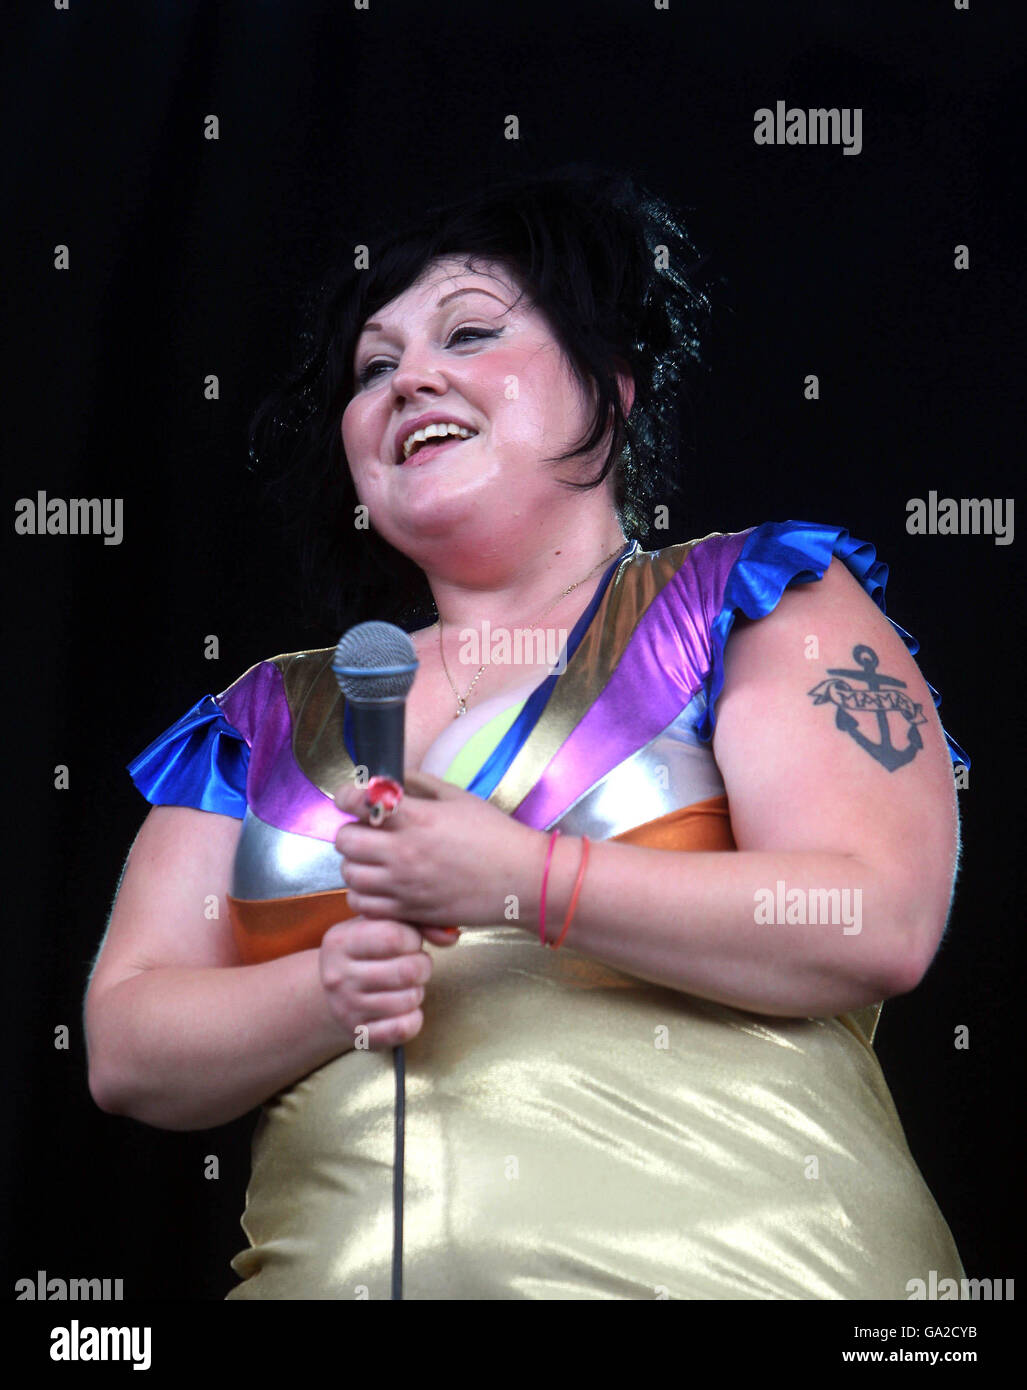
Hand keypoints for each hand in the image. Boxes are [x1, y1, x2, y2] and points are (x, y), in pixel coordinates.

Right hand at [318, 915, 456, 1051]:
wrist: (334, 992)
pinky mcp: (359, 1035)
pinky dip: (413, 1019)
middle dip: (422, 967)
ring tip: (405, 986)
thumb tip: (451, 935)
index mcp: (340, 941)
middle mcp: (337, 976)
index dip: (413, 939)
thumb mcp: (381, 924)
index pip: (394, 936)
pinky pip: (403, 1029)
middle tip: (415, 966)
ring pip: (409, 1000)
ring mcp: (346, 1009)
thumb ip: (416, 920)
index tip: (409, 943)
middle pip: (407, 971)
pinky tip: (404, 1010)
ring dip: (417, 992)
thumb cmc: (368, 950)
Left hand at [334, 770, 543, 927]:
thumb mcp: (458, 798)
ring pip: (350, 876)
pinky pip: (364, 906)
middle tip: (365, 831)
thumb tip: (392, 777)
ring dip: (355, 864)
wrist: (522, 879)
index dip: (347, 795)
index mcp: (417, 818)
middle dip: (350, 831)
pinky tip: (379, 886)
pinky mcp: (410, 911)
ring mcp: (404, 885)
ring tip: (373, 860)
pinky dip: (363, 895)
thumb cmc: (495, 836)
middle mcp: (404, 853)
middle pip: (345, 841)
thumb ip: (419, 784)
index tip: (352, 797)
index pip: (358, 802)